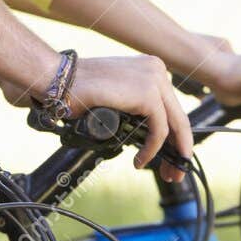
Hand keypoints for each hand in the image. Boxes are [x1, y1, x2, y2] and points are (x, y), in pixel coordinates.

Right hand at [58, 55, 194, 180]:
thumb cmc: (78, 88)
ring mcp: (154, 80)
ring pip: (175, 125)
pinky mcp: (148, 95)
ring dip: (173, 154)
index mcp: (151, 67)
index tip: (173, 155)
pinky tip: (140, 160)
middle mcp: (157, 69)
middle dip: (179, 148)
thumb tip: (151, 132)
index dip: (176, 134)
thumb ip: (135, 103)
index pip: (172, 106)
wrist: (60, 80)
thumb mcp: (117, 93)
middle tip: (175, 171)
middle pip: (178, 116)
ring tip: (165, 173)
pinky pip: (159, 130)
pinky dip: (152, 150)